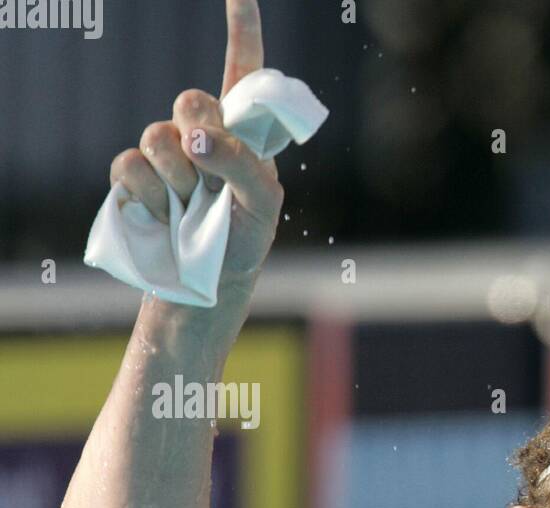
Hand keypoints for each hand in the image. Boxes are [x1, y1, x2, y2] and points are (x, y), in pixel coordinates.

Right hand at [107, 0, 282, 299]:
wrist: (205, 282)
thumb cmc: (243, 240)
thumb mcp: (263, 205)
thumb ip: (241, 163)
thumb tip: (194, 136)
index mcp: (241, 131)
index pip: (242, 69)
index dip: (242, 28)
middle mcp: (199, 131)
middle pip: (189, 100)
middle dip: (203, 139)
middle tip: (213, 184)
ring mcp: (164, 152)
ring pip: (158, 137)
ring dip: (180, 181)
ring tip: (193, 210)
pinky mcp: (132, 176)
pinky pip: (131, 166)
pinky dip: (152, 197)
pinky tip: (166, 217)